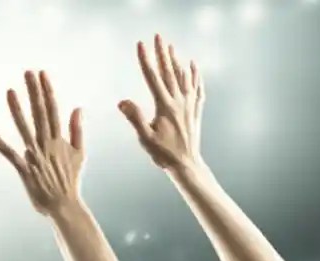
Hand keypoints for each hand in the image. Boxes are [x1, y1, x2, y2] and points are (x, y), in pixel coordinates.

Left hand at [0, 71, 84, 214]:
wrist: (64, 205)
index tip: (42, 73)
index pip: (52, 109)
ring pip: (24, 129)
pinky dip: (3, 146)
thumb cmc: (70, 180)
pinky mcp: (25, 170)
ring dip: (17, 110)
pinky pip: (12, 156)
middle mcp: (46, 144)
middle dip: (33, 92)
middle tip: (27, 72)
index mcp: (58, 139)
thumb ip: (77, 130)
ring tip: (10, 91)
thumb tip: (78, 108)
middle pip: (39, 113)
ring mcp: (34, 156)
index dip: (46, 91)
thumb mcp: (80, 153)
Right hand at [118, 35, 204, 171]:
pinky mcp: (195, 110)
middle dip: (162, 52)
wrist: (186, 164)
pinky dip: (194, 74)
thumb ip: (135, 118)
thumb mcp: (145, 138)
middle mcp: (179, 101)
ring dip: (176, 60)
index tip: (140, 45)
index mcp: (165, 106)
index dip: (146, 60)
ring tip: (171, 46)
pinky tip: (193, 66)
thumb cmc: (163, 153)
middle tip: (158, 36)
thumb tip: (123, 102)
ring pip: (183, 76)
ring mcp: (189, 104)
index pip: (152, 78)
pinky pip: (197, 87)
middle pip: (169, 71)